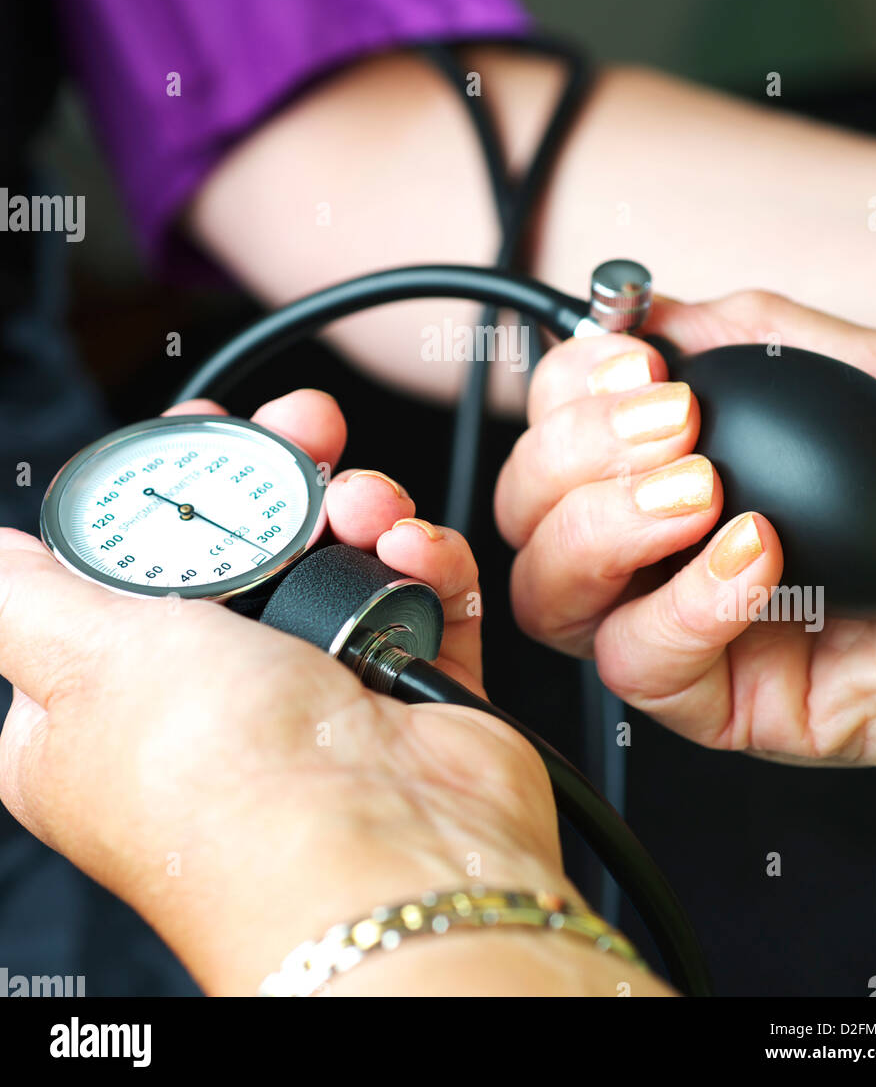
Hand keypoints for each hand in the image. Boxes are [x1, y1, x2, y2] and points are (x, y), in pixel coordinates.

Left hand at [0, 389, 657, 995]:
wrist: (384, 857)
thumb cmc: (223, 780)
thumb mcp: (79, 660)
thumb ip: (21, 596)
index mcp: (112, 699)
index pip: (133, 560)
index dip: (172, 486)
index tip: (210, 434)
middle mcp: (215, 694)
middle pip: (249, 538)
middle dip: (283, 472)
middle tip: (307, 432)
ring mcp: (318, 686)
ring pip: (340, 549)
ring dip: (361, 506)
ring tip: (366, 510)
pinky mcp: (404, 679)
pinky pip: (416, 587)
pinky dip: (423, 558)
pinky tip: (411, 556)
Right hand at [495, 292, 875, 767]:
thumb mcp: (872, 371)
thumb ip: (756, 336)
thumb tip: (648, 314)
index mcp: (676, 467)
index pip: (552, 430)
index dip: (566, 387)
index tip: (637, 362)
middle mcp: (662, 549)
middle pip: (525, 512)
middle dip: (575, 452)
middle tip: (674, 424)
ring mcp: (684, 627)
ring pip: (550, 596)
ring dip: (603, 528)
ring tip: (701, 492)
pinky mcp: (722, 705)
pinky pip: (640, 664)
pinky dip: (685, 601)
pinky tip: (755, 553)